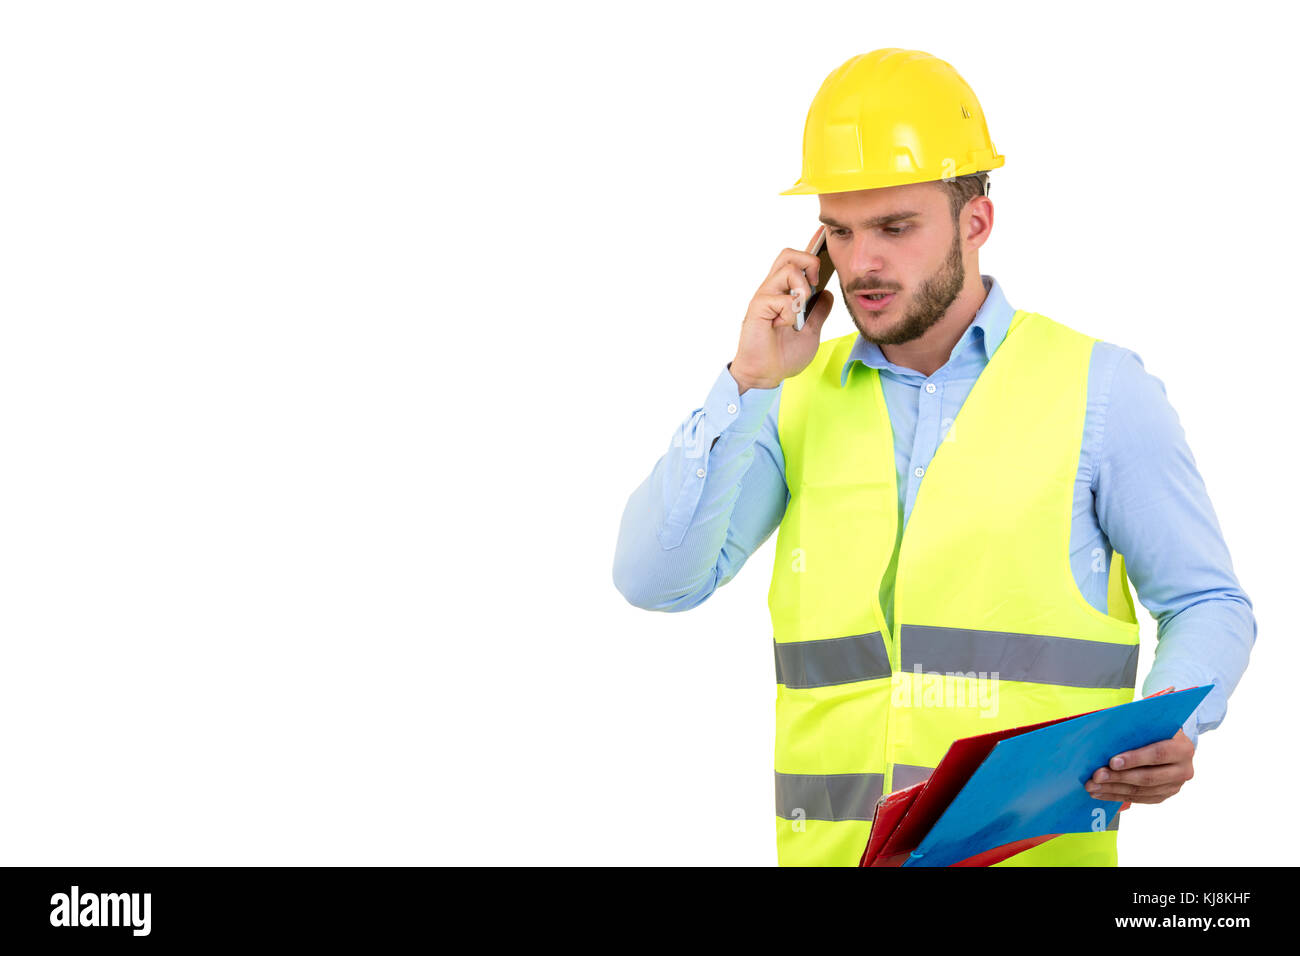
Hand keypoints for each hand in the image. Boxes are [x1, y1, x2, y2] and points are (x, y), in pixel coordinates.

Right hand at [729, 228, 835, 393]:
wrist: (766, 375)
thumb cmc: (783, 356)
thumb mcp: (811, 333)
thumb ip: (819, 312)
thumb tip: (827, 292)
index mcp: (785, 293)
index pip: (797, 261)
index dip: (811, 245)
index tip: (822, 234)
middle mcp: (773, 290)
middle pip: (788, 254)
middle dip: (808, 261)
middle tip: (813, 285)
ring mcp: (764, 297)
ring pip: (787, 269)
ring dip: (801, 287)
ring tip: (799, 308)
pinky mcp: (758, 308)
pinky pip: (780, 297)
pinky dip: (790, 311)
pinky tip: (786, 325)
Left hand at [1084, 688, 1194, 809]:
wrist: (1171, 742)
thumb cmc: (1155, 729)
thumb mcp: (1151, 723)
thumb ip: (1135, 728)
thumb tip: (1104, 731)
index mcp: (1182, 748)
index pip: (1158, 754)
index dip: (1134, 759)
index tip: (1112, 762)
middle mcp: (1183, 770)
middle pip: (1148, 777)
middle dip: (1118, 777)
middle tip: (1096, 776)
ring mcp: (1174, 785)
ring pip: (1141, 790)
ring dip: (1113, 789)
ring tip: (1092, 786)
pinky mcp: (1164, 795)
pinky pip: (1139, 799)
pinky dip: (1117, 796)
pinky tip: (1101, 792)